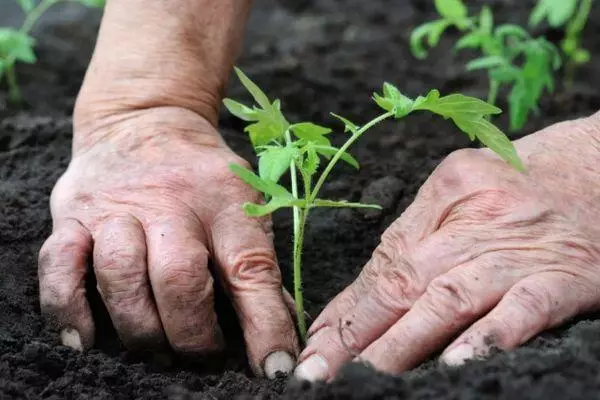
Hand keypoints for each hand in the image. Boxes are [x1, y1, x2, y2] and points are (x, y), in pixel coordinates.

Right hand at [38, 107, 297, 377]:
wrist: (145, 121)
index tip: (275, 367)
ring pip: (119, 276)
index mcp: (225, 201)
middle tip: (202, 357)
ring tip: (157, 351)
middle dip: (192, 333)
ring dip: (140, 328)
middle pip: (178, 278)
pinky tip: (87, 340)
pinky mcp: (73, 215)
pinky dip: (68, 310)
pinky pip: (59, 266)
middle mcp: (170, 202)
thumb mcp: (244, 204)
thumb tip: (280, 331)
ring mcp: (115, 208)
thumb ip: (257, 265)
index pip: (250, 268)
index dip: (265, 324)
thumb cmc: (203, 177)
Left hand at [295, 114, 599, 380]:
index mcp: (445, 192)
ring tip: (370, 377)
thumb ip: (414, 241)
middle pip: (405, 281)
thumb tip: (356, 303)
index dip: (347, 309)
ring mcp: (520, 248)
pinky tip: (458, 362)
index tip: (317, 345)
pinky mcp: (566, 275)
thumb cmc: (525, 183)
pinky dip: (490, 335)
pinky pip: (524, 307)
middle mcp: (476, 219)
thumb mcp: (462, 193)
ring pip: (450, 297)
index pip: (384, 261)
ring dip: (405, 342)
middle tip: (321, 373)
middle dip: (358, 334)